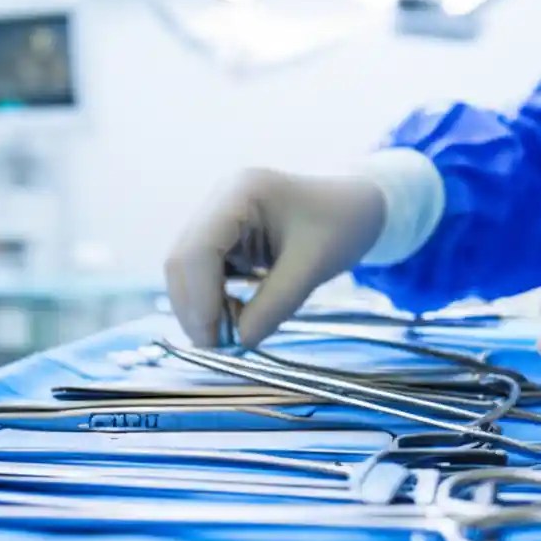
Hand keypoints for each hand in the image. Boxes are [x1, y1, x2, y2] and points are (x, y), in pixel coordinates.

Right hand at [165, 168, 385, 346]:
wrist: (358, 206)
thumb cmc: (343, 225)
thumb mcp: (314, 267)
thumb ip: (275, 306)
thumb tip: (239, 343)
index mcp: (240, 193)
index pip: (197, 251)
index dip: (199, 300)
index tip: (217, 341)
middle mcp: (218, 201)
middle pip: (181, 262)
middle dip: (195, 309)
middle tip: (221, 347)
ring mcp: (216, 218)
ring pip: (186, 272)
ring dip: (202, 308)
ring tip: (233, 334)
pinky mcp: (222, 237)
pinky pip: (202, 275)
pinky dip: (213, 301)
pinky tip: (236, 317)